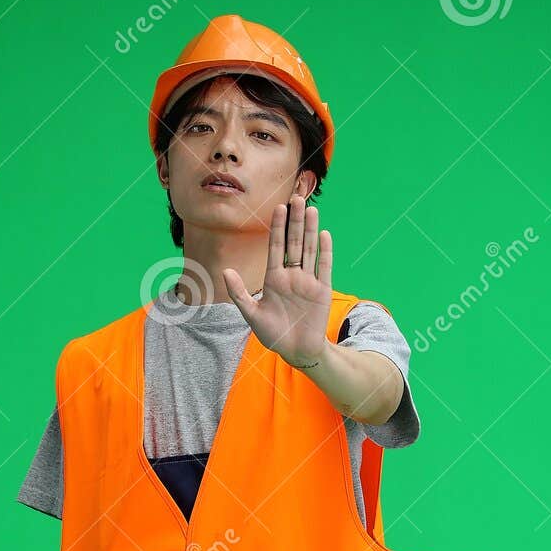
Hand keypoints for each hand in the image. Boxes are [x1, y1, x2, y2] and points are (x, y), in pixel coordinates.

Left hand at [223, 193, 331, 368]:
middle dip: (294, 221)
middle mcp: (291, 276)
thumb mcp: (252, 315)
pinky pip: (324, 268)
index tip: (278, 208)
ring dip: (310, 230)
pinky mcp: (322, 291)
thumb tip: (226, 271)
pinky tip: (324, 235)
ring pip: (309, 250)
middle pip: (294, 243)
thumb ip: (240, 293)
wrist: (298, 352)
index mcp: (274, 279)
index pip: (275, 247)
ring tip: (310, 209)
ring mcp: (308, 282)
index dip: (277, 228)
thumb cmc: (274, 335)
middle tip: (296, 198)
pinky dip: (324, 252)